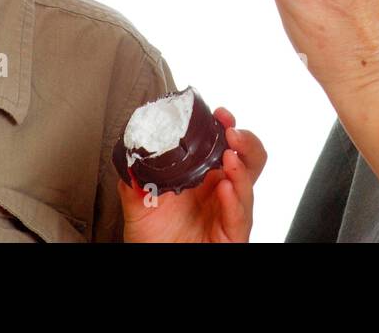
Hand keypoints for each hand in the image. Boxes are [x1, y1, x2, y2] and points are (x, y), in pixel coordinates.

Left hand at [119, 107, 265, 241]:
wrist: (156, 265)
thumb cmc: (155, 239)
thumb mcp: (138, 206)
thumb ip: (133, 181)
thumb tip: (128, 157)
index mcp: (205, 178)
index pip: (225, 145)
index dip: (226, 127)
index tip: (218, 114)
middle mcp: (222, 192)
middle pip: (250, 159)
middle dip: (245, 141)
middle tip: (230, 131)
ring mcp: (229, 213)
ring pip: (247, 186)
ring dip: (241, 167)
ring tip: (229, 156)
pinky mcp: (232, 236)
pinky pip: (239, 217)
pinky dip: (234, 201)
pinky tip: (225, 188)